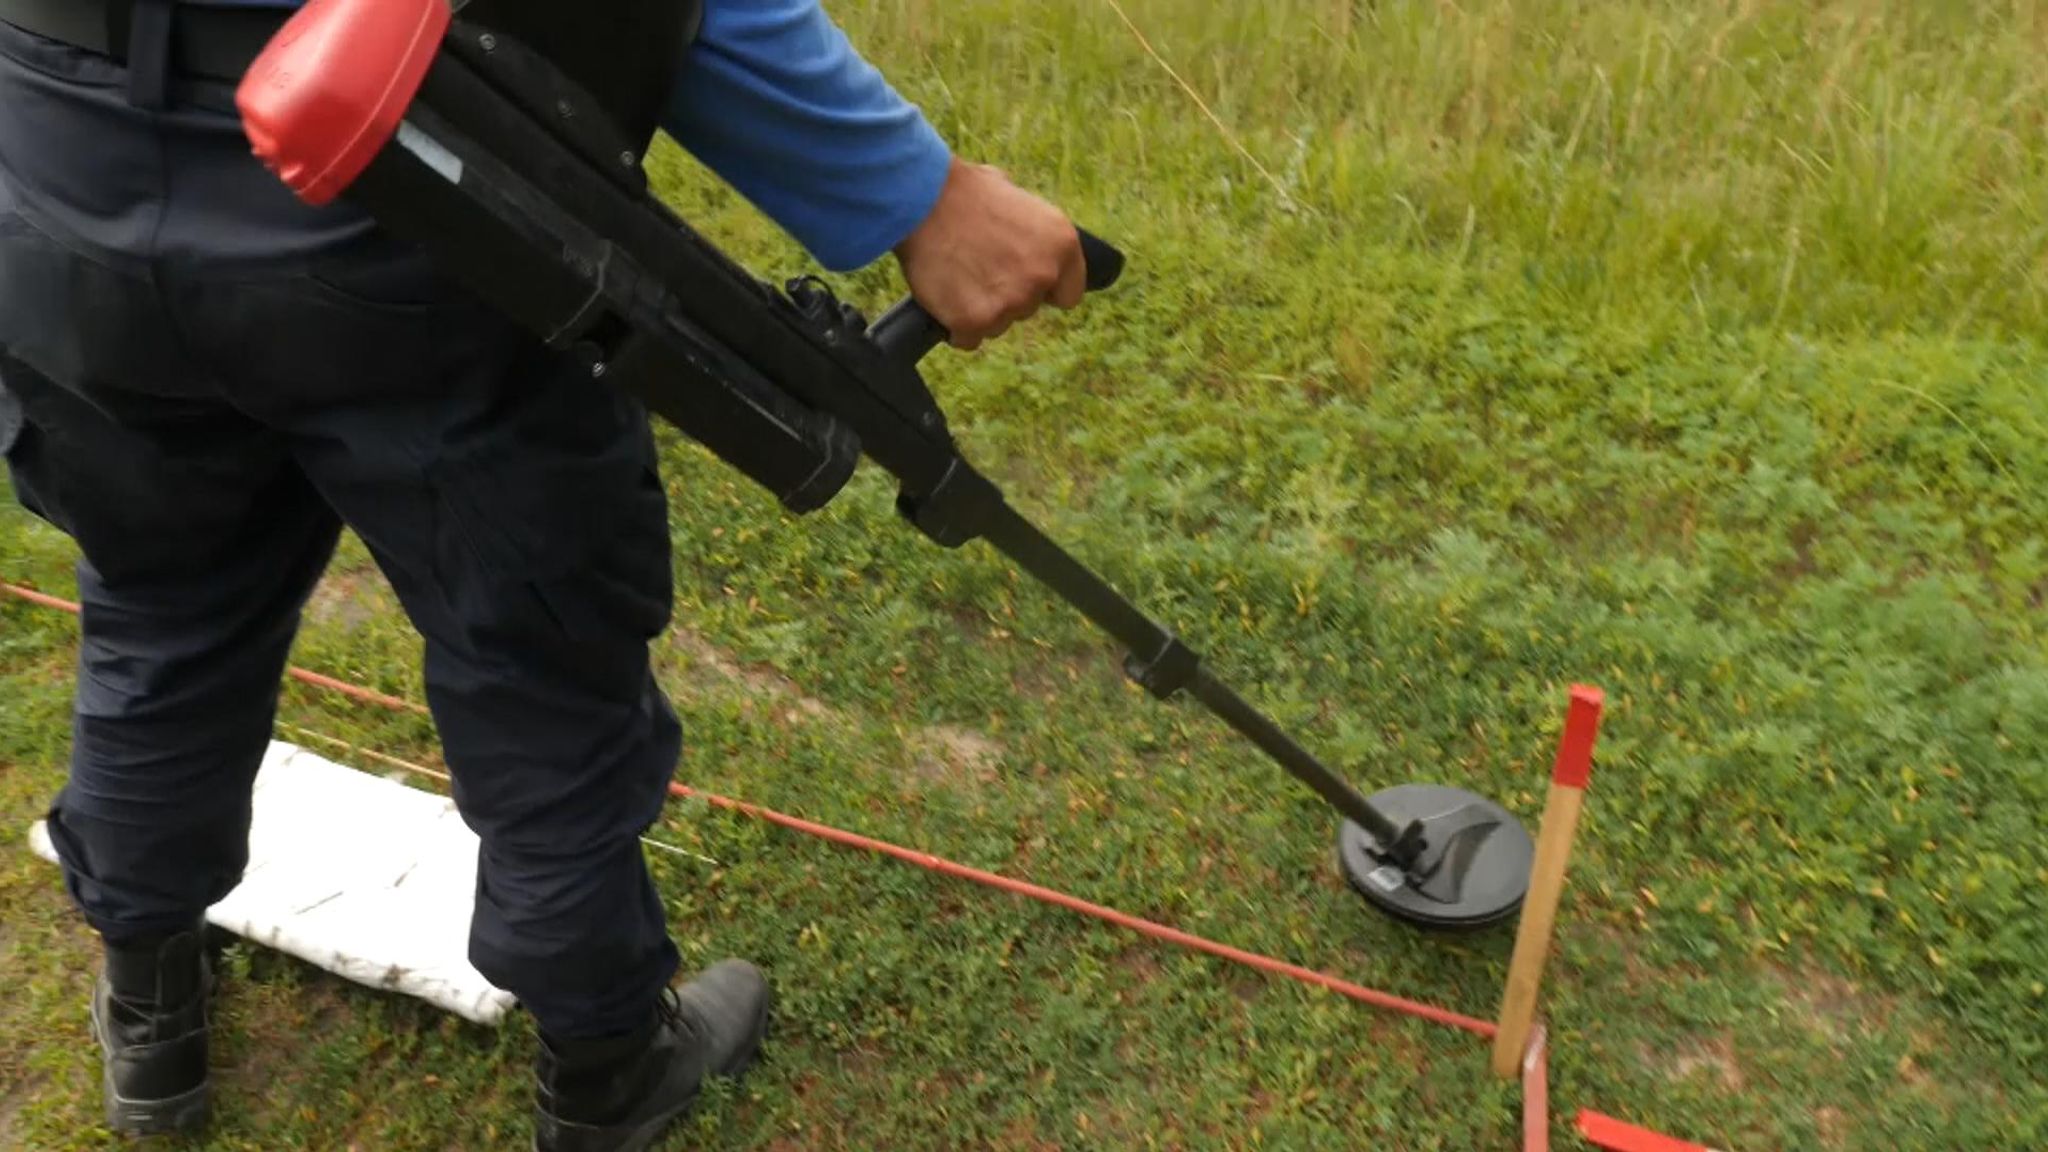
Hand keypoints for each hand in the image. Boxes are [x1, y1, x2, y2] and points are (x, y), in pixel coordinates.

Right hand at [893, 158, 1086, 349]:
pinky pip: (968, 338)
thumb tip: (1028, 240)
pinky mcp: (974, 321)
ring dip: (980, 310)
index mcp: (1061, 244)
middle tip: (978, 268)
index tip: (1023, 281)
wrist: (922, 200)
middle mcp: (1042, 276)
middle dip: (1006, 296)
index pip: (1068, 294)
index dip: (1044, 289)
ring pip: (998, 324)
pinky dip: (955, 326)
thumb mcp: (1016, 197)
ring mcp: (1009, 303)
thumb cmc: (964, 192)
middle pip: (1027, 309)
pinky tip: (945, 297)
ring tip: (958, 276)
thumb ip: (1031, 231)